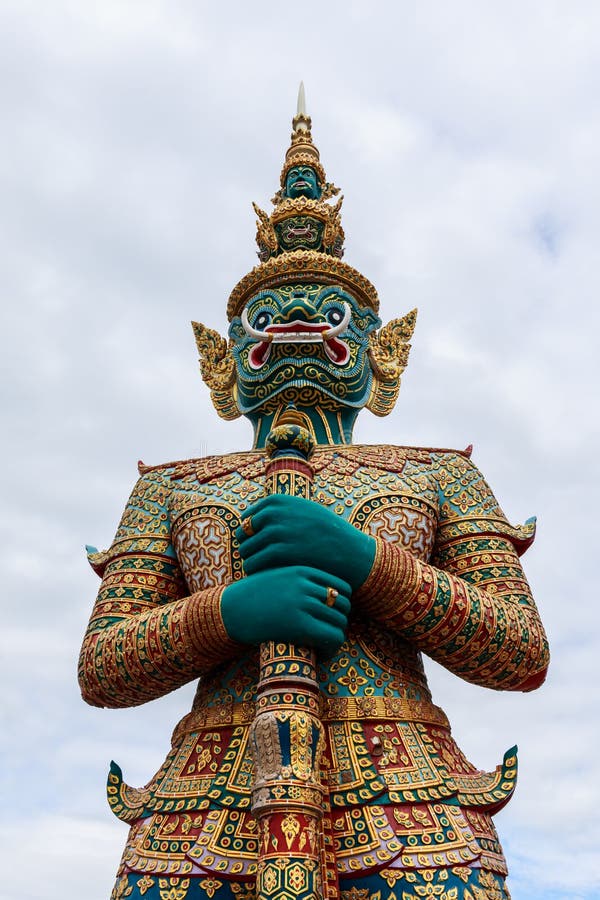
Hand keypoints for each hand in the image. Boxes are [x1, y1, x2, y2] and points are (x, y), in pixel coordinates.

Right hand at [221, 566, 350, 655]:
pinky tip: (319, 657)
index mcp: (303, 570)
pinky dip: (331, 650)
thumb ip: (299, 581)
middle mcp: (306, 585)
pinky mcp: (299, 624)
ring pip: (340, 624)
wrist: (228, 610)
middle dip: (339, 623)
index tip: (331, 618)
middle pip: (343, 606)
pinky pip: (331, 638)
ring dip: (335, 639)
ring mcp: (303, 603)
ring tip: (321, 649)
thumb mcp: (277, 578)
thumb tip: (324, 596)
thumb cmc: (251, 597)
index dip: (342, 605)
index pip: (342, 586)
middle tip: (326, 637)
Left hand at [235, 494, 375, 590]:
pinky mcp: (279, 552)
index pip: (248, 518)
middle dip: (249, 548)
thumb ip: (281, 512)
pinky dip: (256, 574)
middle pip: (243, 534)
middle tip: (262, 562)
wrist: (350, 552)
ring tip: (267, 572)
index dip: (252, 535)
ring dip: (252, 562)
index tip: (262, 547)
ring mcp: (276, 531)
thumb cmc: (327, 535)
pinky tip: (270, 578)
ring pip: (245, 551)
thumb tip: (252, 518)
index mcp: (278, 501)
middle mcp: (274, 513)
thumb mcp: (304, 511)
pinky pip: (252, 565)